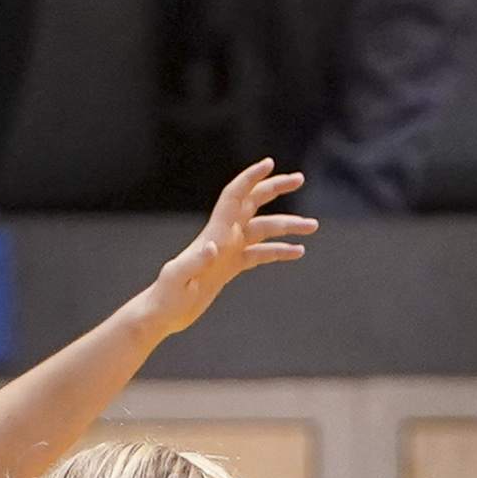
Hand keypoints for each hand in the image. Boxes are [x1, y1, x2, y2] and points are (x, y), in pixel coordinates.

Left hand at [142, 161, 314, 336]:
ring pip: (263, 230)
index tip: (269, 163)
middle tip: (300, 178)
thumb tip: (215, 246)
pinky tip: (298, 252)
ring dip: (288, 226)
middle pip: (253, 203)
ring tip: (313, 226)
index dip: (250, 179)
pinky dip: (278, 251)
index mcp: (214, 234)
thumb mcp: (179, 279)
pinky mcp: (229, 267)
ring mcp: (228, 251)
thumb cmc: (167, 297)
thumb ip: (197, 261)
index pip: (234, 197)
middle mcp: (223, 237)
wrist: (162, 314)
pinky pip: (259, 254)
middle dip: (276, 188)